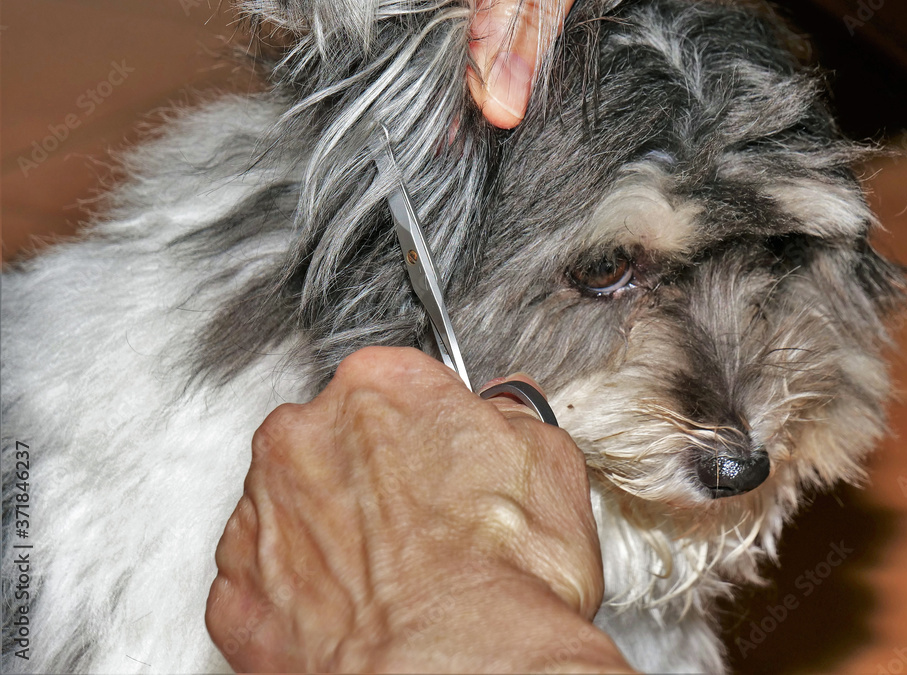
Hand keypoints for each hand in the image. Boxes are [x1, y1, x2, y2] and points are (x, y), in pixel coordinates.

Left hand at [205, 347, 631, 672]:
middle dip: (366, 472)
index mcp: (378, 387)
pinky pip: (260, 577)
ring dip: (326, 529)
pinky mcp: (236, 591)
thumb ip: (512, 417)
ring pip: (290, 504)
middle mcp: (305, 436)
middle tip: (417, 522)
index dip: (424, 427)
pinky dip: (295, 592)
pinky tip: (348, 611)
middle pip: (332, 437)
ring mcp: (261, 513)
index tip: (439, 456)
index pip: (394, 383)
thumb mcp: (547, 464)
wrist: (459, 670)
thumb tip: (506, 415)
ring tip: (386, 575)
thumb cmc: (500, 578)